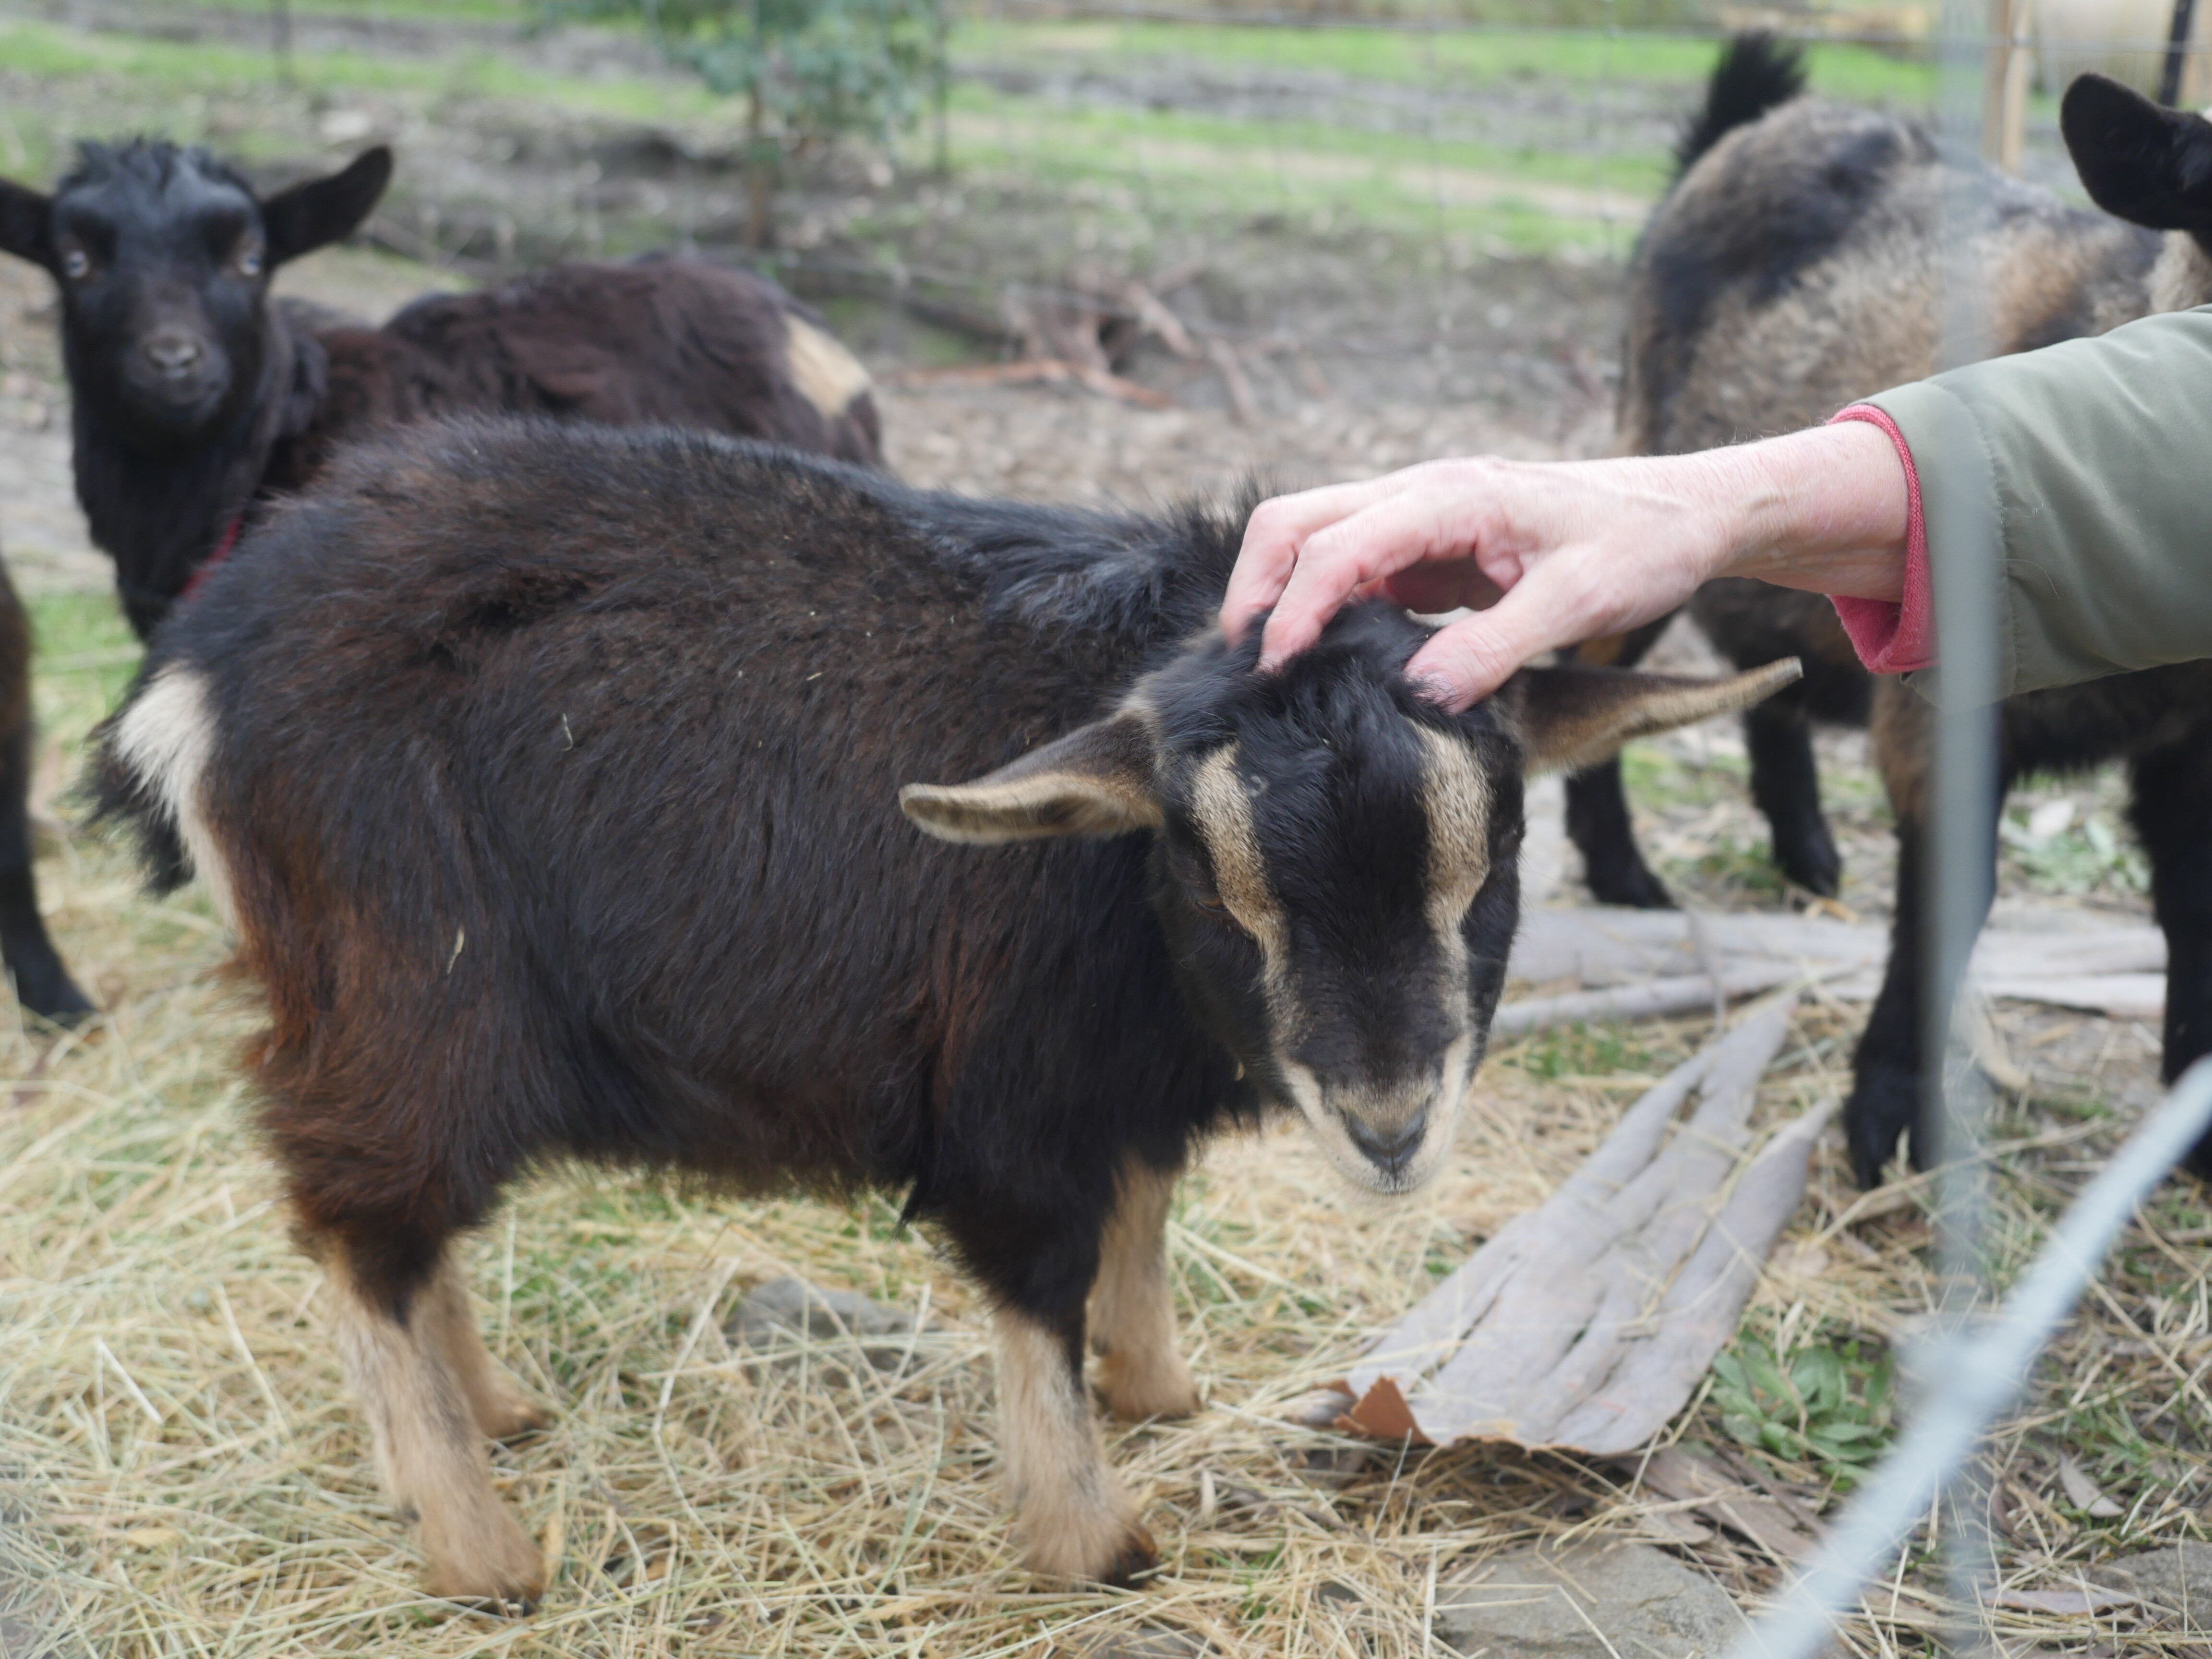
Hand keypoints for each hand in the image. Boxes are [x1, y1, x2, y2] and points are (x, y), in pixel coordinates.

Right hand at [1221, 423, 1908, 710]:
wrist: (1683, 515)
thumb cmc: (1639, 546)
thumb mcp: (1578, 602)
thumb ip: (1496, 648)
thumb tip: (1419, 697)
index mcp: (1451, 496)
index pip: (1339, 545)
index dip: (1296, 608)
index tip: (1273, 669)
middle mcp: (1421, 495)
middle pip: (1296, 522)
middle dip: (1254, 587)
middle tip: (1242, 666)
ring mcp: (1417, 520)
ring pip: (1311, 540)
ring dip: (1278, 596)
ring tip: (1263, 670)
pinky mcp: (1426, 549)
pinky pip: (1349, 570)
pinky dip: (1318, 609)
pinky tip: (1317, 661)